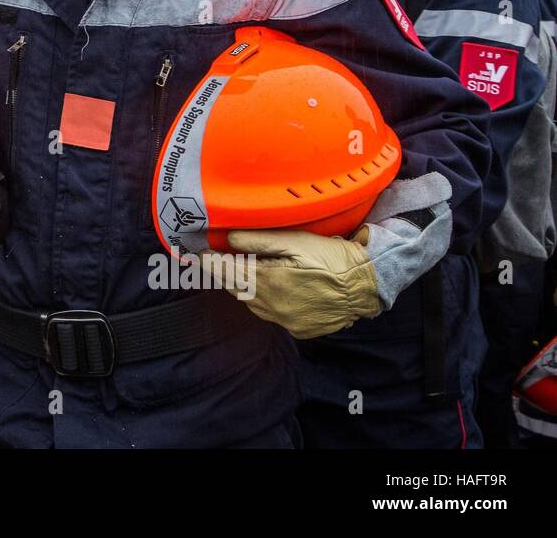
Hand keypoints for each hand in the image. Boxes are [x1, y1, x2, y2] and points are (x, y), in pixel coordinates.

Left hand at [208, 228, 378, 339]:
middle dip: (224, 273)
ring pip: (250, 303)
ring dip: (243, 287)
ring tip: (243, 270)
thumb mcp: (296, 241)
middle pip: (235, 288)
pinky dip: (264, 301)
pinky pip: (270, 314)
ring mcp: (285, 320)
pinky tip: (271, 288)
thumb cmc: (333, 259)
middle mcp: (273, 305)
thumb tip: (229, 239)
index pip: (226, 272)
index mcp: (269, 281)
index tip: (200, 253)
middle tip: (218, 259)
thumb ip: (259, 241)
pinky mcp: (297, 329)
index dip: (210, 262)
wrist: (367, 286)